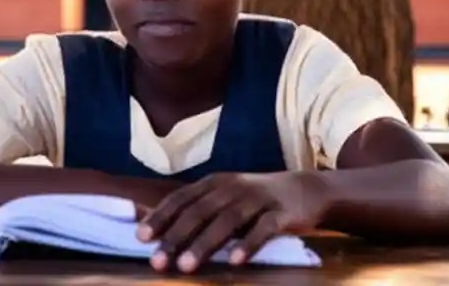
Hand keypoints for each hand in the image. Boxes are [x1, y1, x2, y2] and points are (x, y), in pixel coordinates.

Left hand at [135, 171, 328, 272]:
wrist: (307, 190)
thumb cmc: (258, 200)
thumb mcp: (227, 198)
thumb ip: (201, 211)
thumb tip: (163, 233)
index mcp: (214, 183)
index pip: (181, 198)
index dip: (161, 217)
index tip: (140, 237)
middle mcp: (232, 187)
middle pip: (199, 211)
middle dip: (176, 237)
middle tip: (158, 261)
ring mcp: (258, 198)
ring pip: (227, 220)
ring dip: (204, 244)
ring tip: (186, 266)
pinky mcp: (282, 213)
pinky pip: (263, 229)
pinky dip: (248, 244)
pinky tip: (235, 261)